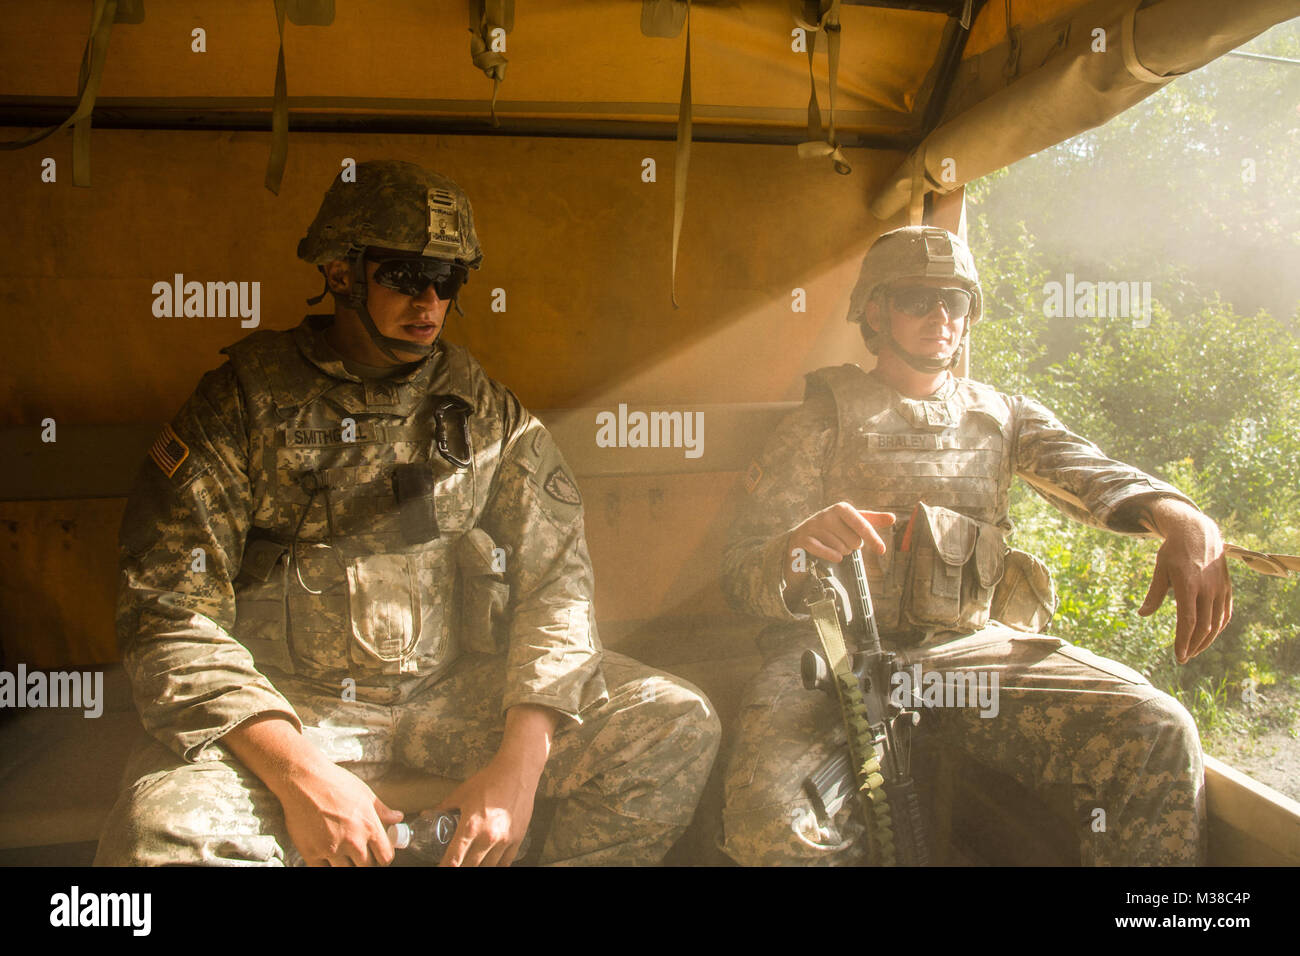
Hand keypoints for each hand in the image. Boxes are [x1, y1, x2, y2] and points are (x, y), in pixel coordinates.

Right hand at [278, 759, 404, 866]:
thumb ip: (382, 810)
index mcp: (369, 826)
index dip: (384, 857)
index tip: (379, 854)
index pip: (386, 857)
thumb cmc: (335, 784)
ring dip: (347, 865)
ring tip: (344, 853)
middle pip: (366, 867)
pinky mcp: (311, 853)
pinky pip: (323, 871)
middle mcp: (352, 841)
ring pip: (346, 871)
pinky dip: (327, 866)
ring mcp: (331, 849)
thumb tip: (398, 817)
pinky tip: (328, 856)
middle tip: (361, 853)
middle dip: (366, 862)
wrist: (303, 781)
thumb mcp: (365, 794)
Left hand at [435, 755, 537, 866]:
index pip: (453, 859)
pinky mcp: (517, 839)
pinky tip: (489, 864)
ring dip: (477, 867)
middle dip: (460, 868)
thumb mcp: (462, 793)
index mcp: (470, 826)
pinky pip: (505, 863)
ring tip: (471, 863)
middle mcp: (487, 837)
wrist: (517, 773)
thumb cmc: (489, 781)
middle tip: (456, 864)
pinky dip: (496, 866)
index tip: (440, 869)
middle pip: (469, 867)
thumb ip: (443, 807)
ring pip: (487, 868)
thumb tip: (427, 814)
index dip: (444, 868)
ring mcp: (504, 840)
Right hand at [784, 502, 896, 592]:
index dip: (873, 538)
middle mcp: (827, 514)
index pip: (862, 525)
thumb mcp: (852, 521)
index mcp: (841, 508)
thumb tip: (892, 518)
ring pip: (841, 549)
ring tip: (834, 546)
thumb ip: (872, 520)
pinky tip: (834, 557)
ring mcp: (814, 527)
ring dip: (841, 552)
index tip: (882, 550)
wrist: (803, 535)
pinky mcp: (804, 539)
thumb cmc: (833, 528)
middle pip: (853, 541)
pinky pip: (826, 553)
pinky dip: (832, 557)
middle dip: (851, 546)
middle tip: (843, 542)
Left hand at [1137, 500, 1232, 663]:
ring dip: (1206, 641)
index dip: (1184, 641)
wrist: (1198, 532)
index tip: (1179, 657)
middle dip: (1194, 646)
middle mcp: (1208, 589)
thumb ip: (1154, 593)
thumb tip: (1142, 615)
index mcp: (1188, 585)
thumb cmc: (1174, 551)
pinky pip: (1225, 613)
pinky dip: (1218, 628)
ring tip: (1193, 651)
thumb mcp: (1160, 569)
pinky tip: (1208, 636)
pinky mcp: (1227, 588)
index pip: (1188, 621)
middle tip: (1184, 658)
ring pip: (1217, 623)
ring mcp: (1220, 589)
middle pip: (1204, 627)